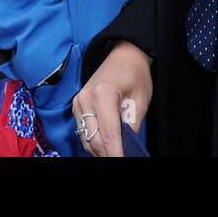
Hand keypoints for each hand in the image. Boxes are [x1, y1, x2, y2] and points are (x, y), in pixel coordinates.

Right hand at [72, 40, 150, 156]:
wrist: (123, 54)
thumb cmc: (135, 74)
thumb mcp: (141, 100)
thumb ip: (132, 125)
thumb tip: (127, 148)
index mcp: (103, 94)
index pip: (108, 134)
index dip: (116, 153)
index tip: (124, 161)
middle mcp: (85, 99)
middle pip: (94, 140)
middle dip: (108, 154)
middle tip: (123, 158)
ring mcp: (78, 102)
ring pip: (86, 139)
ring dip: (101, 150)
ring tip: (116, 152)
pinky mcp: (76, 106)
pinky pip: (84, 131)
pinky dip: (95, 141)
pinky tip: (108, 144)